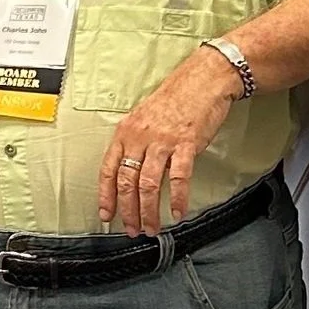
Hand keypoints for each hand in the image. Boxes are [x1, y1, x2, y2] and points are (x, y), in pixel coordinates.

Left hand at [97, 46, 243, 234]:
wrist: (203, 80)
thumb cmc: (176, 98)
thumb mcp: (144, 118)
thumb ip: (135, 143)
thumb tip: (131, 170)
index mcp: (125, 132)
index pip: (107, 170)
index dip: (105, 196)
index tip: (106, 215)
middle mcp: (139, 137)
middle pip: (126, 182)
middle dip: (128, 211)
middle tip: (132, 229)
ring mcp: (162, 141)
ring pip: (148, 185)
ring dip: (149, 211)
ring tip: (152, 227)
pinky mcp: (186, 144)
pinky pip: (179, 178)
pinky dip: (178, 198)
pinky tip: (178, 212)